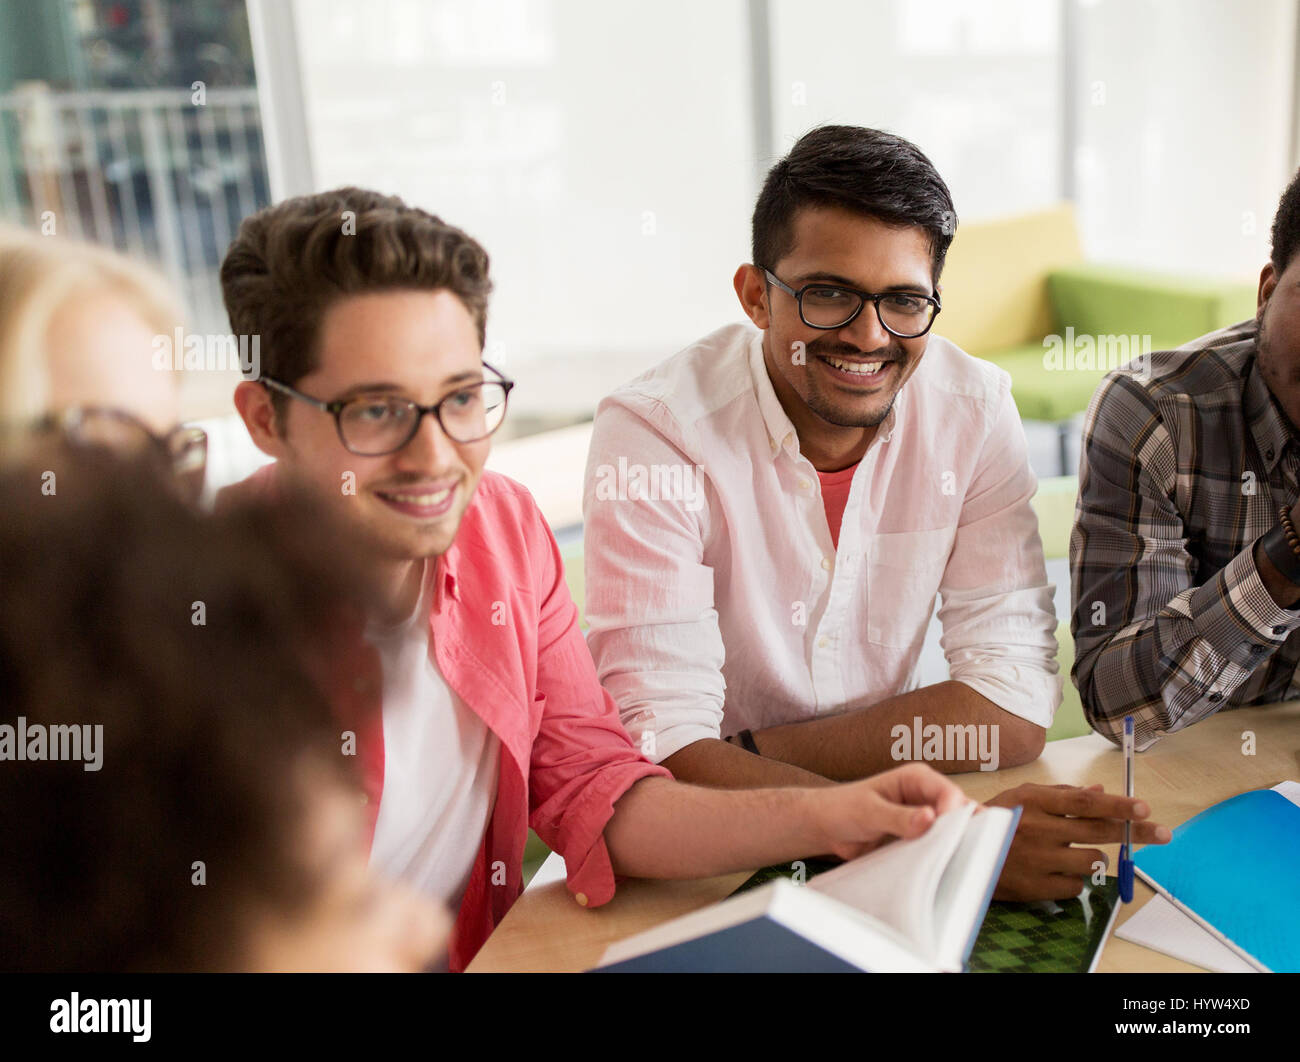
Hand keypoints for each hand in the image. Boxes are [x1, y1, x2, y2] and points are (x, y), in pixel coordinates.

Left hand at [815, 763, 971, 860]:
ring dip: (957, 845)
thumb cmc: (843, 808)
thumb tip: (928, 818)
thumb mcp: (868, 812)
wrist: (828, 826)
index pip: (948, 793)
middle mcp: (926, 796)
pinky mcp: (921, 837)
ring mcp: (926, 818)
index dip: (954, 813)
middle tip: (966, 852)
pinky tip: (945, 870)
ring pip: (955, 830)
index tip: (950, 834)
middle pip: (960, 811)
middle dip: (965, 830)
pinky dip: (945, 856)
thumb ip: (897, 817)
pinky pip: (940, 847)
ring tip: (959, 863)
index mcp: (916, 778)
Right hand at [987, 782, 1171, 900]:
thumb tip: (1101, 790)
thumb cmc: (996, 819)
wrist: (960, 851)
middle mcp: (1038, 829)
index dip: (1118, 805)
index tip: (1144, 808)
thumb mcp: (1023, 797)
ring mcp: (1038, 860)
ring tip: (1078, 852)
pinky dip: (1076, 879)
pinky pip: (1077, 886)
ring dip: (1096, 857)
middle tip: (1162, 833)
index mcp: (1035, 802)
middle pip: (1099, 831)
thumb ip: (1062, 794)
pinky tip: (1060, 871)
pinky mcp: (1037, 887)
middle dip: (1136, 832)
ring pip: (1093, 861)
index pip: (1085, 802)